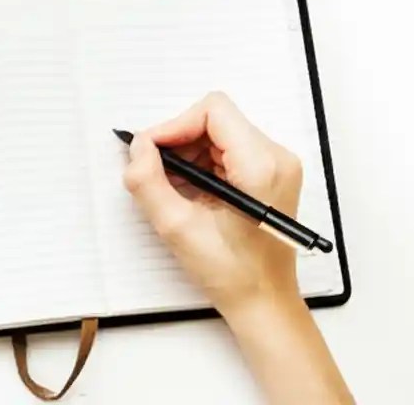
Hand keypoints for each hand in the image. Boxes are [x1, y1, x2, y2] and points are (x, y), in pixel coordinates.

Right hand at [122, 92, 304, 317]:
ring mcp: (276, 166)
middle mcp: (276, 158)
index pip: (213, 111)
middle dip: (179, 143)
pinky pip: (227, 151)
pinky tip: (190, 194)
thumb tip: (137, 147)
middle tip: (156, 174)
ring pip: (218, 134)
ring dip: (188, 156)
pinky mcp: (269, 175)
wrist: (264, 302)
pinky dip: (201, 166)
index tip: (151, 151)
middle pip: (215, 121)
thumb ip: (149, 181)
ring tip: (174, 190)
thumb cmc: (233, 273)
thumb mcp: (178, 228)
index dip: (174, 125)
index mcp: (261, 165)